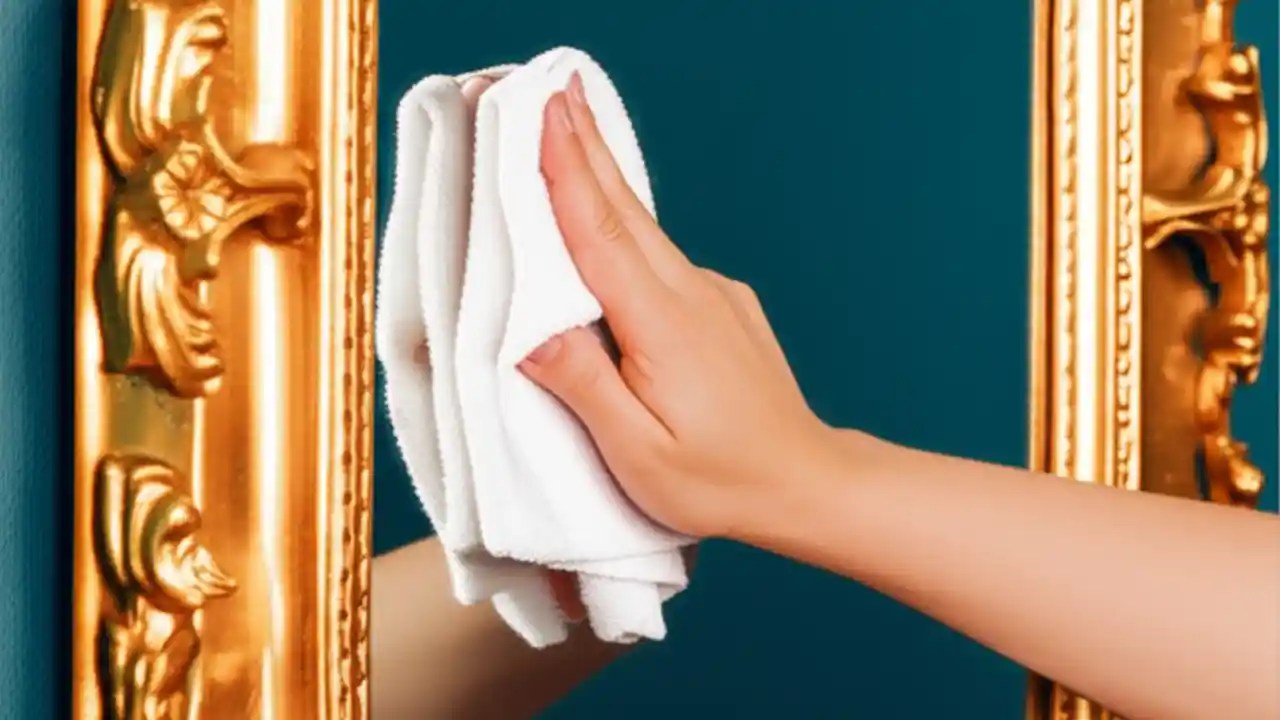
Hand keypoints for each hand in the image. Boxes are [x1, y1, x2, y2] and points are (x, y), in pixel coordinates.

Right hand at [518, 74, 840, 539]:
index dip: (568, 173)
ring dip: (604, 183)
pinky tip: (613, 233)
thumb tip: (530, 335)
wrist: (805, 482)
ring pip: (645, 231)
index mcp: (662, 324)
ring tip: (573, 137)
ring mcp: (713, 296)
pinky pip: (664, 260)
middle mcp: (691, 294)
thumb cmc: (720, 479)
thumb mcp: (639, 452)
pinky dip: (629, 233)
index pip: (600, 235)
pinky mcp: (723, 307)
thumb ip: (584, 385)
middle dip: (587, 147)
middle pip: (625, 211)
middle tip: (556, 90)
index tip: (546, 117)